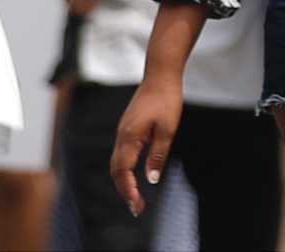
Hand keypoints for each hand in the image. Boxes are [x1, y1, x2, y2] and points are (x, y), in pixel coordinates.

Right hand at [109, 74, 181, 218]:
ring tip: (135, 197)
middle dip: (124, 191)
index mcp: (130, 138)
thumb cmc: (166, 100)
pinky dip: (124, 170)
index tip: (137, 205)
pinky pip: (121, 155)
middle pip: (116, 171)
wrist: (160, 76)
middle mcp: (121, 137)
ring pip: (116, 163)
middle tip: (137, 208)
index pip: (123, 172)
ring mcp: (122, 132)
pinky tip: (133, 176)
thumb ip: (158, 154)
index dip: (128, 191)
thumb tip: (151, 180)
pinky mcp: (127, 129)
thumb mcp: (168, 129)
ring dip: (123, 182)